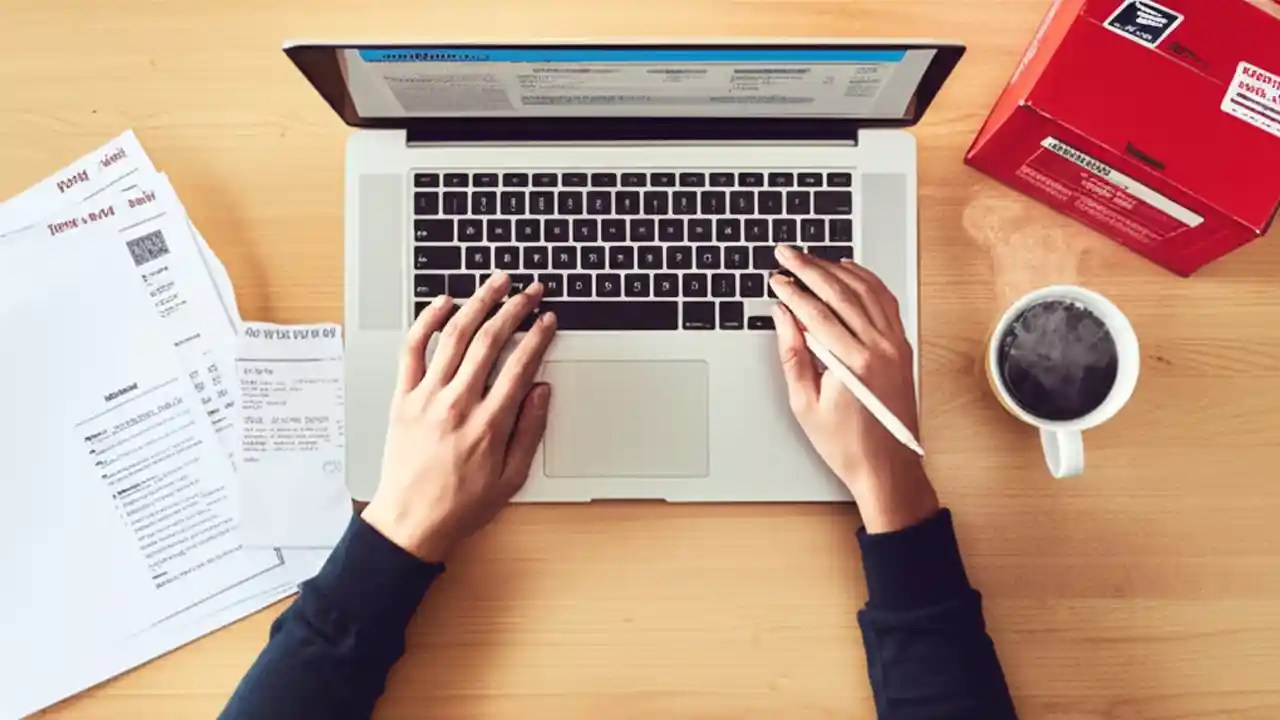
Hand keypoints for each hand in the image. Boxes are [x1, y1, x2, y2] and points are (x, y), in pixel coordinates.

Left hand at [362, 273, 556, 561]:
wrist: (410, 522)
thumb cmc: (460, 505)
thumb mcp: (511, 477)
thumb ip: (529, 430)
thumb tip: (541, 391)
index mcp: (489, 424)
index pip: (521, 364)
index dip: (539, 336)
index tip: (549, 320)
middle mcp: (458, 404)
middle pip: (491, 340)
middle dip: (516, 309)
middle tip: (531, 292)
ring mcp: (427, 397)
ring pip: (456, 335)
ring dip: (479, 303)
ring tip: (496, 284)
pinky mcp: (403, 397)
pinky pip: (414, 348)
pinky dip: (428, 320)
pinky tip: (444, 303)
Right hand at [769, 245, 937, 533]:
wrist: (887, 466)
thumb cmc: (846, 444)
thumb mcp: (804, 403)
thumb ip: (792, 354)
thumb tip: (783, 317)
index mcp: (852, 364)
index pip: (816, 312)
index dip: (792, 290)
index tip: (775, 279)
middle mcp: (879, 348)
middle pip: (840, 293)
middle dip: (809, 268)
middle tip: (786, 254)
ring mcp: (895, 345)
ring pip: (865, 290)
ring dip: (836, 269)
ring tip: (811, 257)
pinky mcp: (902, 346)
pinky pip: (886, 301)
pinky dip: (866, 280)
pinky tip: (849, 271)